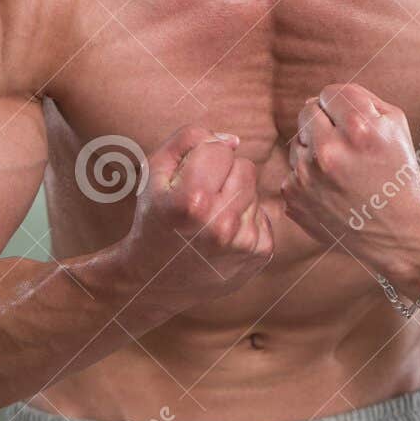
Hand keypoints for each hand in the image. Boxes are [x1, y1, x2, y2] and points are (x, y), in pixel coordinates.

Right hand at [114, 125, 273, 317]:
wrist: (157, 280)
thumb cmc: (155, 219)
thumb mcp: (154, 172)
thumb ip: (189, 140)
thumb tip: (234, 141)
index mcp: (192, 201)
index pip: (222, 149)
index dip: (204, 158)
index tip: (189, 178)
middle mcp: (221, 225)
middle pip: (246, 167)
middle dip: (225, 175)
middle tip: (202, 198)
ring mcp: (244, 242)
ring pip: (256, 191)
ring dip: (236, 198)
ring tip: (210, 219)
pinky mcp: (260, 253)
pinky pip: (265, 215)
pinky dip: (246, 220)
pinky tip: (224, 235)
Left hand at [280, 83, 419, 285]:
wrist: (399, 233)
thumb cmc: (398, 174)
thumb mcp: (395, 125)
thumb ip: (358, 99)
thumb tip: (316, 98)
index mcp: (358, 127)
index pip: (329, 92)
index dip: (343, 107)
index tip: (354, 126)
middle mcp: (329, 150)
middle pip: (307, 110)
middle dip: (326, 124)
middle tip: (347, 148)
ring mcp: (306, 176)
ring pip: (298, 142)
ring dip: (316, 151)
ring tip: (343, 173)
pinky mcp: (293, 197)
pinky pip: (292, 170)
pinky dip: (308, 178)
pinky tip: (332, 192)